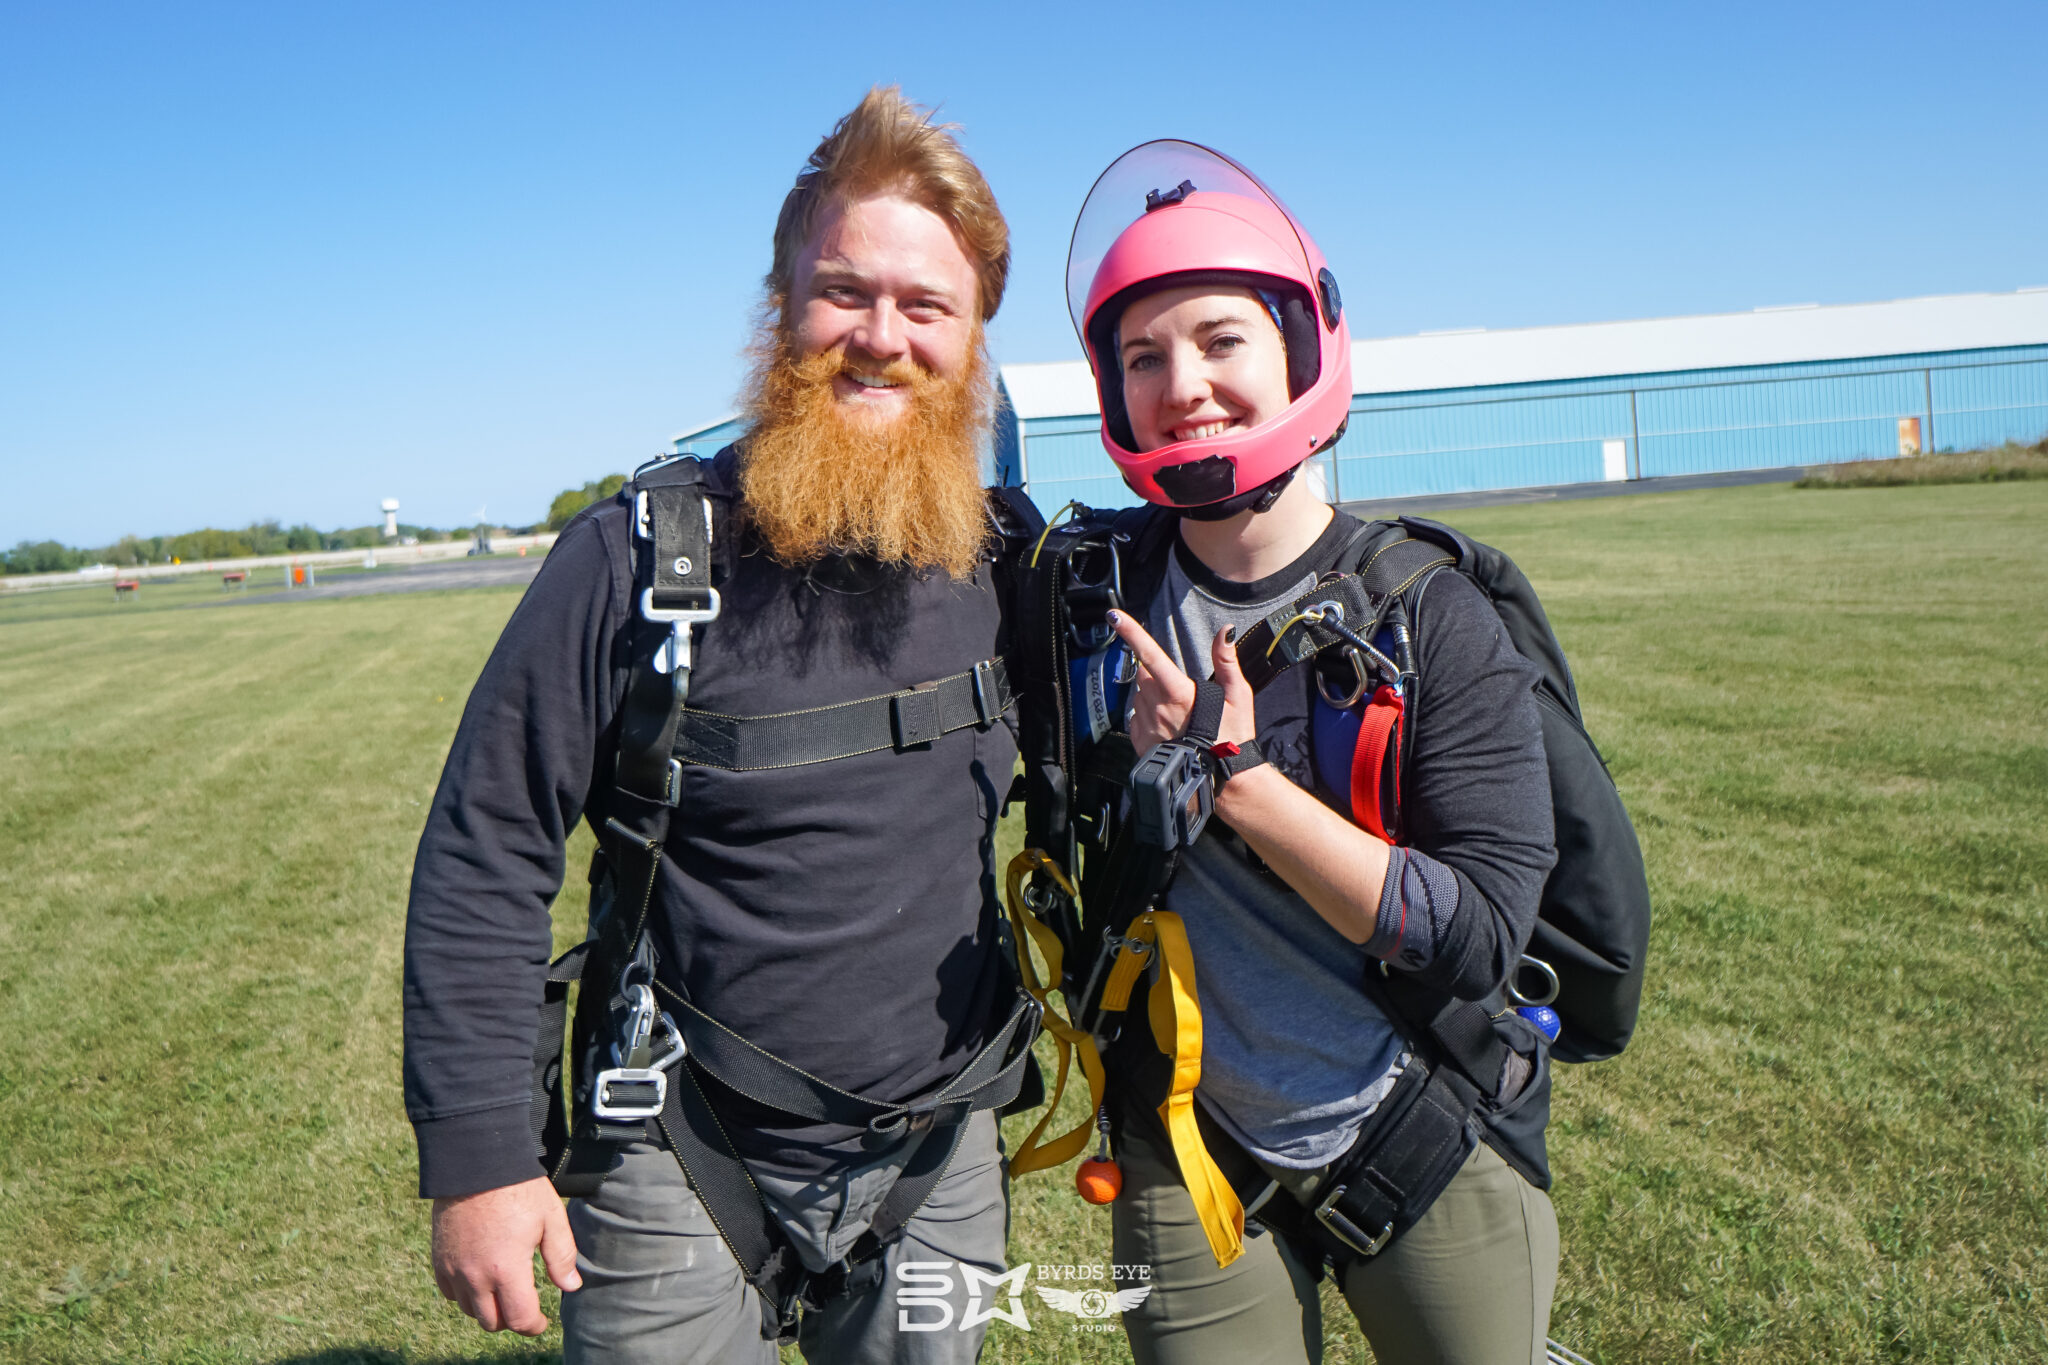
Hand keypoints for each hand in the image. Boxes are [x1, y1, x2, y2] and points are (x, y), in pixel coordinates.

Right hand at [431, 1176, 581, 1334]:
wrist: (477, 1163)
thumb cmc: (519, 1188)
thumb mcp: (551, 1218)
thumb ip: (561, 1256)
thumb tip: (572, 1286)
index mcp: (507, 1269)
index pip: (519, 1319)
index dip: (534, 1326)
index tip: (542, 1322)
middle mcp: (476, 1276)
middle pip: (492, 1322)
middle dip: (511, 1320)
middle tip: (523, 1306)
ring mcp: (454, 1270)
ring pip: (469, 1310)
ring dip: (488, 1308)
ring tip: (503, 1291)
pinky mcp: (439, 1260)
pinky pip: (450, 1293)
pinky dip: (465, 1294)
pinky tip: (480, 1278)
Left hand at [1106, 611, 1256, 754]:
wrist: (1224, 779)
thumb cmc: (1233, 737)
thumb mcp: (1238, 696)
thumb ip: (1227, 661)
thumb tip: (1224, 632)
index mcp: (1179, 693)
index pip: (1150, 655)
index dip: (1131, 632)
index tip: (1115, 616)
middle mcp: (1158, 708)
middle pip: (1144, 673)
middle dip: (1156, 672)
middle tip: (1180, 687)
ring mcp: (1147, 725)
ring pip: (1139, 695)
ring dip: (1152, 694)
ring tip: (1179, 712)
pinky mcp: (1140, 740)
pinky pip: (1136, 717)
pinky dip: (1148, 714)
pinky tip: (1169, 725)